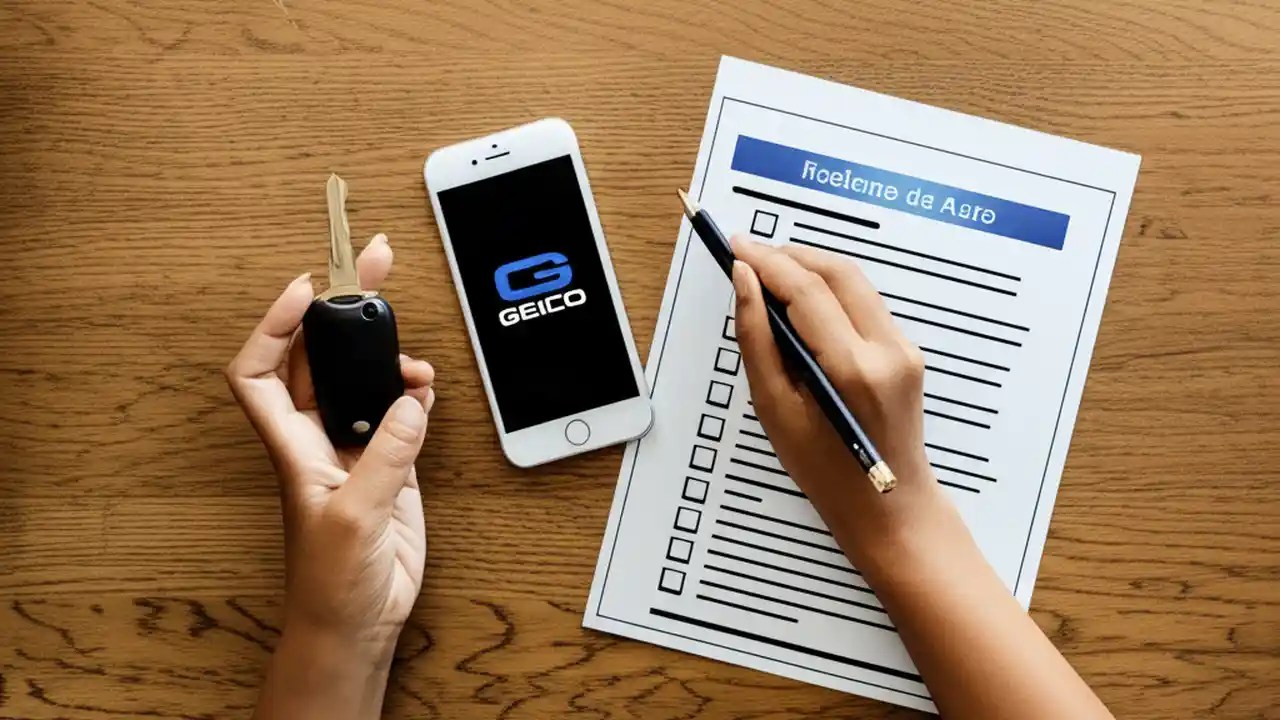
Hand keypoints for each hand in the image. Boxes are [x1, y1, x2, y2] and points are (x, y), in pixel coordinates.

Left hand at [226, 234, 434, 660]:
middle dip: (340, 308)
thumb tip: (409, 402)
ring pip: (361, 378)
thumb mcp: (355, 516)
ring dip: (384, 355)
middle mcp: (319, 438)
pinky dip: (414, 392)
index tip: (308, 288)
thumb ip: (386, 457)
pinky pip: (400, 411)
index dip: (274, 324)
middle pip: (317, 357)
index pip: (260, 370)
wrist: (358, 622)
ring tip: (410, 351)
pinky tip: (425, 388)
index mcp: (292, 445)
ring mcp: (356, 448)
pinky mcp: (391, 465)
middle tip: (372, 264)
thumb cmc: (330, 583)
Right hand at [731, 235, 950, 573]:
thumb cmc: (825, 471)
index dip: (766, 262)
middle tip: (748, 255)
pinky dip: (831, 292)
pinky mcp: (908, 352)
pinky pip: (865, 304)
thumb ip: (757, 340)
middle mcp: (887, 350)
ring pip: (855, 282)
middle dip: (789, 255)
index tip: (734, 247)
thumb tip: (744, 283)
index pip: (805, 290)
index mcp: (851, 369)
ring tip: (769, 274)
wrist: (889, 507)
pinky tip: (801, 304)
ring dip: (811, 268)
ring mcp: (904, 349)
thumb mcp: (775, 409)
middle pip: (837, 272)